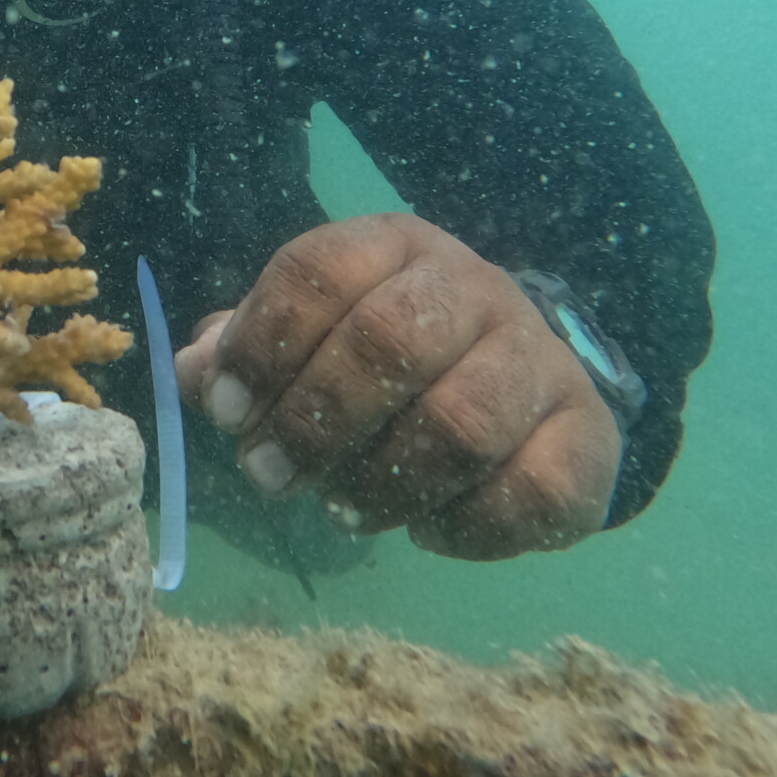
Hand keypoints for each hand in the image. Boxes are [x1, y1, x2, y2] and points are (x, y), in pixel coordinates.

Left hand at [172, 214, 618, 558]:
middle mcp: (477, 288)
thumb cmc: (390, 364)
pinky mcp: (587, 439)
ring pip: (462, 422)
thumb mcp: (311, 338)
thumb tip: (189, 375)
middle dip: (313, 420)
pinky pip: (529, 493)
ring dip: (382, 482)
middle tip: (268, 476)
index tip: (223, 410)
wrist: (525, 387)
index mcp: (396, 247)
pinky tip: (423, 529)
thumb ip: (244, 352)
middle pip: (391, 339)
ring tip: (343, 510)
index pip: (320, 269)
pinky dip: (461, 527)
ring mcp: (541, 360)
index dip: (261, 342)